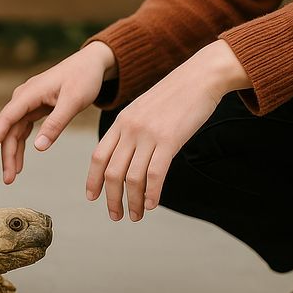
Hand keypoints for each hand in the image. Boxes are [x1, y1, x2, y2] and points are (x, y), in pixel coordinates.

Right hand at [0, 41, 116, 183]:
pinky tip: (20, 162)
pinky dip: (20, 146)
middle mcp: (23, 98)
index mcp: (28, 94)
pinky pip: (22, 129)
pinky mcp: (35, 107)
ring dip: (11, 153)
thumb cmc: (84, 78)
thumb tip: (38, 148)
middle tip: (7, 180)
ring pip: (13, 132)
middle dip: (5, 155)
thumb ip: (56, 124)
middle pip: (7, 130)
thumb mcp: (73, 102)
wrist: (92, 63)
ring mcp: (27, 103)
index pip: (5, 120)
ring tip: (12, 176)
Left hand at [87, 39, 249, 220]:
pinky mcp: (170, 140)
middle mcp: (130, 129)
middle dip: (112, 198)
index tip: (92, 197)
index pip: (98, 156)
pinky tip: (152, 205)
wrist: (200, 77)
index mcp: (121, 122)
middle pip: (112, 172)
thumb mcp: (144, 110)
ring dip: (133, 201)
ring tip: (136, 216)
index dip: (93, 179)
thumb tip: (127, 156)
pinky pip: (155, 174)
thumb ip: (132, 130)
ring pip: (132, 177)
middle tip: (116, 216)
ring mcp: (149, 135)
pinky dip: (151, 193)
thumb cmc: (175, 95)